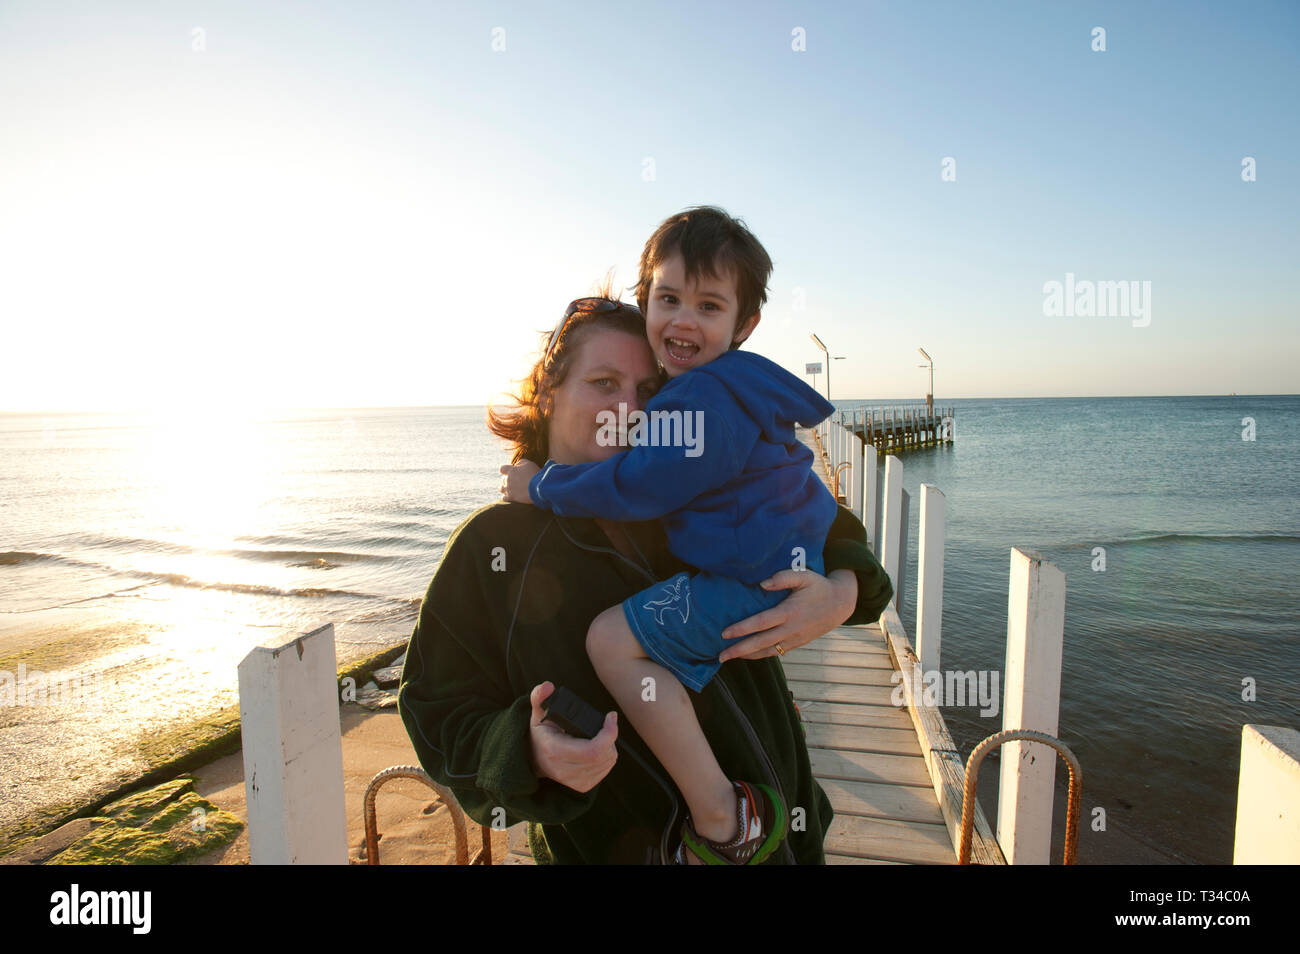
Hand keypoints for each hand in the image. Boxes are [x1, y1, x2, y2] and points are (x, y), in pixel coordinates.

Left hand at [499, 460, 540, 503]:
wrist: (538, 488)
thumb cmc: (535, 474)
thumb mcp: (529, 464)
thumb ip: (521, 462)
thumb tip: (516, 465)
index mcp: (511, 470)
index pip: (502, 469)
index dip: (506, 470)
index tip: (512, 472)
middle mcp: (508, 479)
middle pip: (503, 479)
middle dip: (508, 480)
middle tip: (516, 481)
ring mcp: (509, 489)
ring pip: (501, 488)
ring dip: (505, 488)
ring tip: (510, 489)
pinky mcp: (512, 497)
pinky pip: (504, 498)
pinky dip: (506, 497)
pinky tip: (510, 496)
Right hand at [527, 681, 618, 792]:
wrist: (533, 759)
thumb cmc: (540, 733)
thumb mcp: (537, 713)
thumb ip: (540, 697)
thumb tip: (548, 686)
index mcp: (554, 750)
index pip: (592, 750)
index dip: (608, 734)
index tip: (611, 717)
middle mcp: (563, 769)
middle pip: (602, 757)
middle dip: (610, 738)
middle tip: (607, 725)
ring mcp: (572, 781)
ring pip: (606, 764)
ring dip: (611, 748)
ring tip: (603, 736)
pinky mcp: (581, 786)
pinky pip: (604, 772)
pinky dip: (608, 759)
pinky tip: (601, 749)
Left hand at [717, 568, 857, 661]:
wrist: (841, 604)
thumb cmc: (819, 586)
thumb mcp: (804, 576)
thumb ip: (783, 577)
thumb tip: (762, 583)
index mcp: (789, 612)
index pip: (761, 623)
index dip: (742, 629)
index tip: (724, 633)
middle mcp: (791, 629)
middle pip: (761, 642)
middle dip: (739, 650)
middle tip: (721, 656)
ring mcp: (795, 639)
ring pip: (768, 651)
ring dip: (747, 656)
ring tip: (728, 658)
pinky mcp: (798, 643)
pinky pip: (776, 652)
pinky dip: (761, 655)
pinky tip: (748, 655)